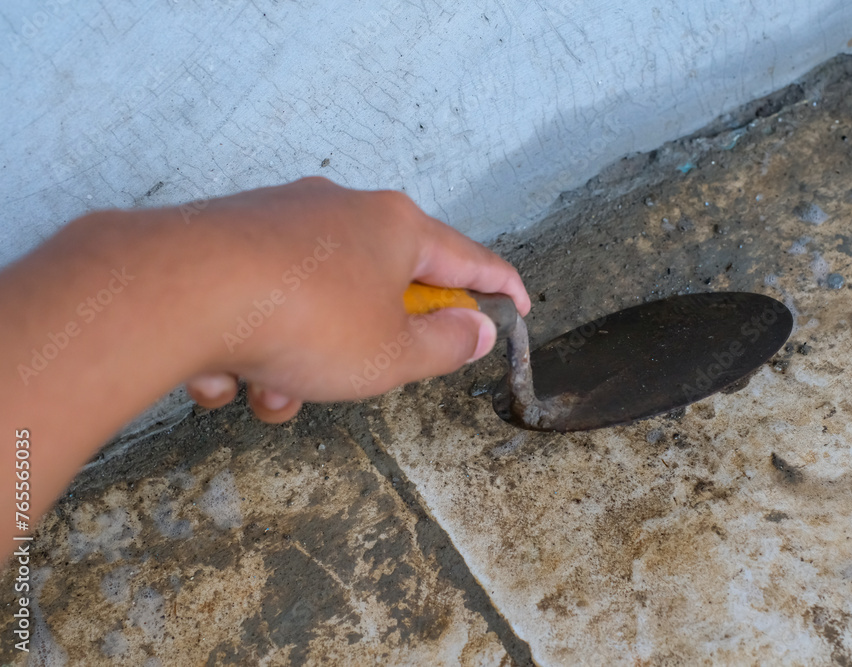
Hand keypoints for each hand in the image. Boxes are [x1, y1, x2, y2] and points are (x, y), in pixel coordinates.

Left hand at [181, 178, 530, 421]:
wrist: (180, 293)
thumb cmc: (303, 318)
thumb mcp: (394, 354)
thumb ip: (446, 347)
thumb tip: (476, 331)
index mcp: (395, 227)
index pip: (468, 257)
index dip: (500, 287)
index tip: (517, 307)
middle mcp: (340, 212)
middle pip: (383, 285)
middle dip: (371, 347)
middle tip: (366, 375)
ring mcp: (280, 221)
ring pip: (315, 307)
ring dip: (304, 363)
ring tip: (275, 393)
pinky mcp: (228, 241)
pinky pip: (262, 306)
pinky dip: (253, 348)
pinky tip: (226, 374)